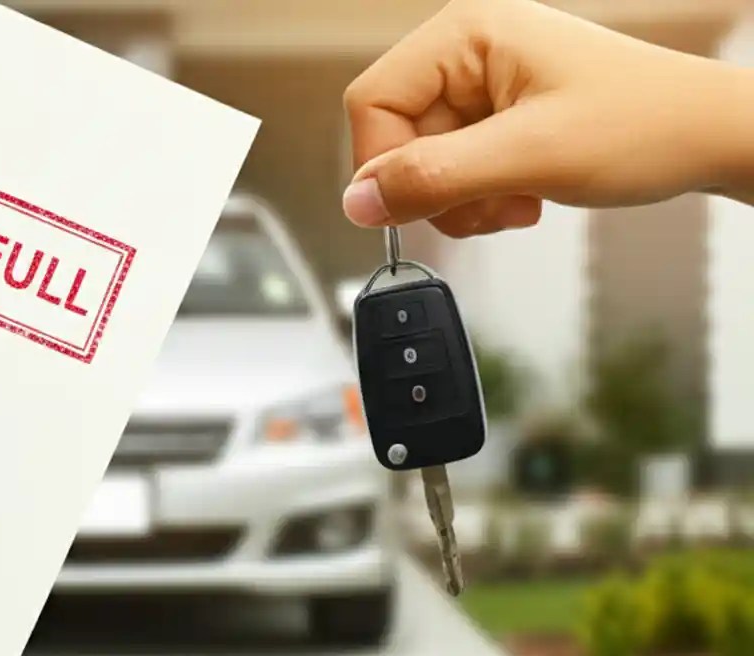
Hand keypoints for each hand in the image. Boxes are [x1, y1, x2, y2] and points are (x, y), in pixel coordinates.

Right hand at [342, 0, 753, 236]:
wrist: (712, 139)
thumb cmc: (646, 124)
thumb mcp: (529, 157)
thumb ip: (435, 178)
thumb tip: (358, 202)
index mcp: (467, 33)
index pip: (373, 100)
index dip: (382, 163)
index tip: (411, 207)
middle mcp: (469, 51)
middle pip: (396, 136)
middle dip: (435, 186)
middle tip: (484, 206)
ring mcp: (485, 85)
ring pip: (424, 161)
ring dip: (461, 199)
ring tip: (514, 201)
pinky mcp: (501, 116)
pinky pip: (456, 168)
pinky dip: (481, 196)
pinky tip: (523, 197)